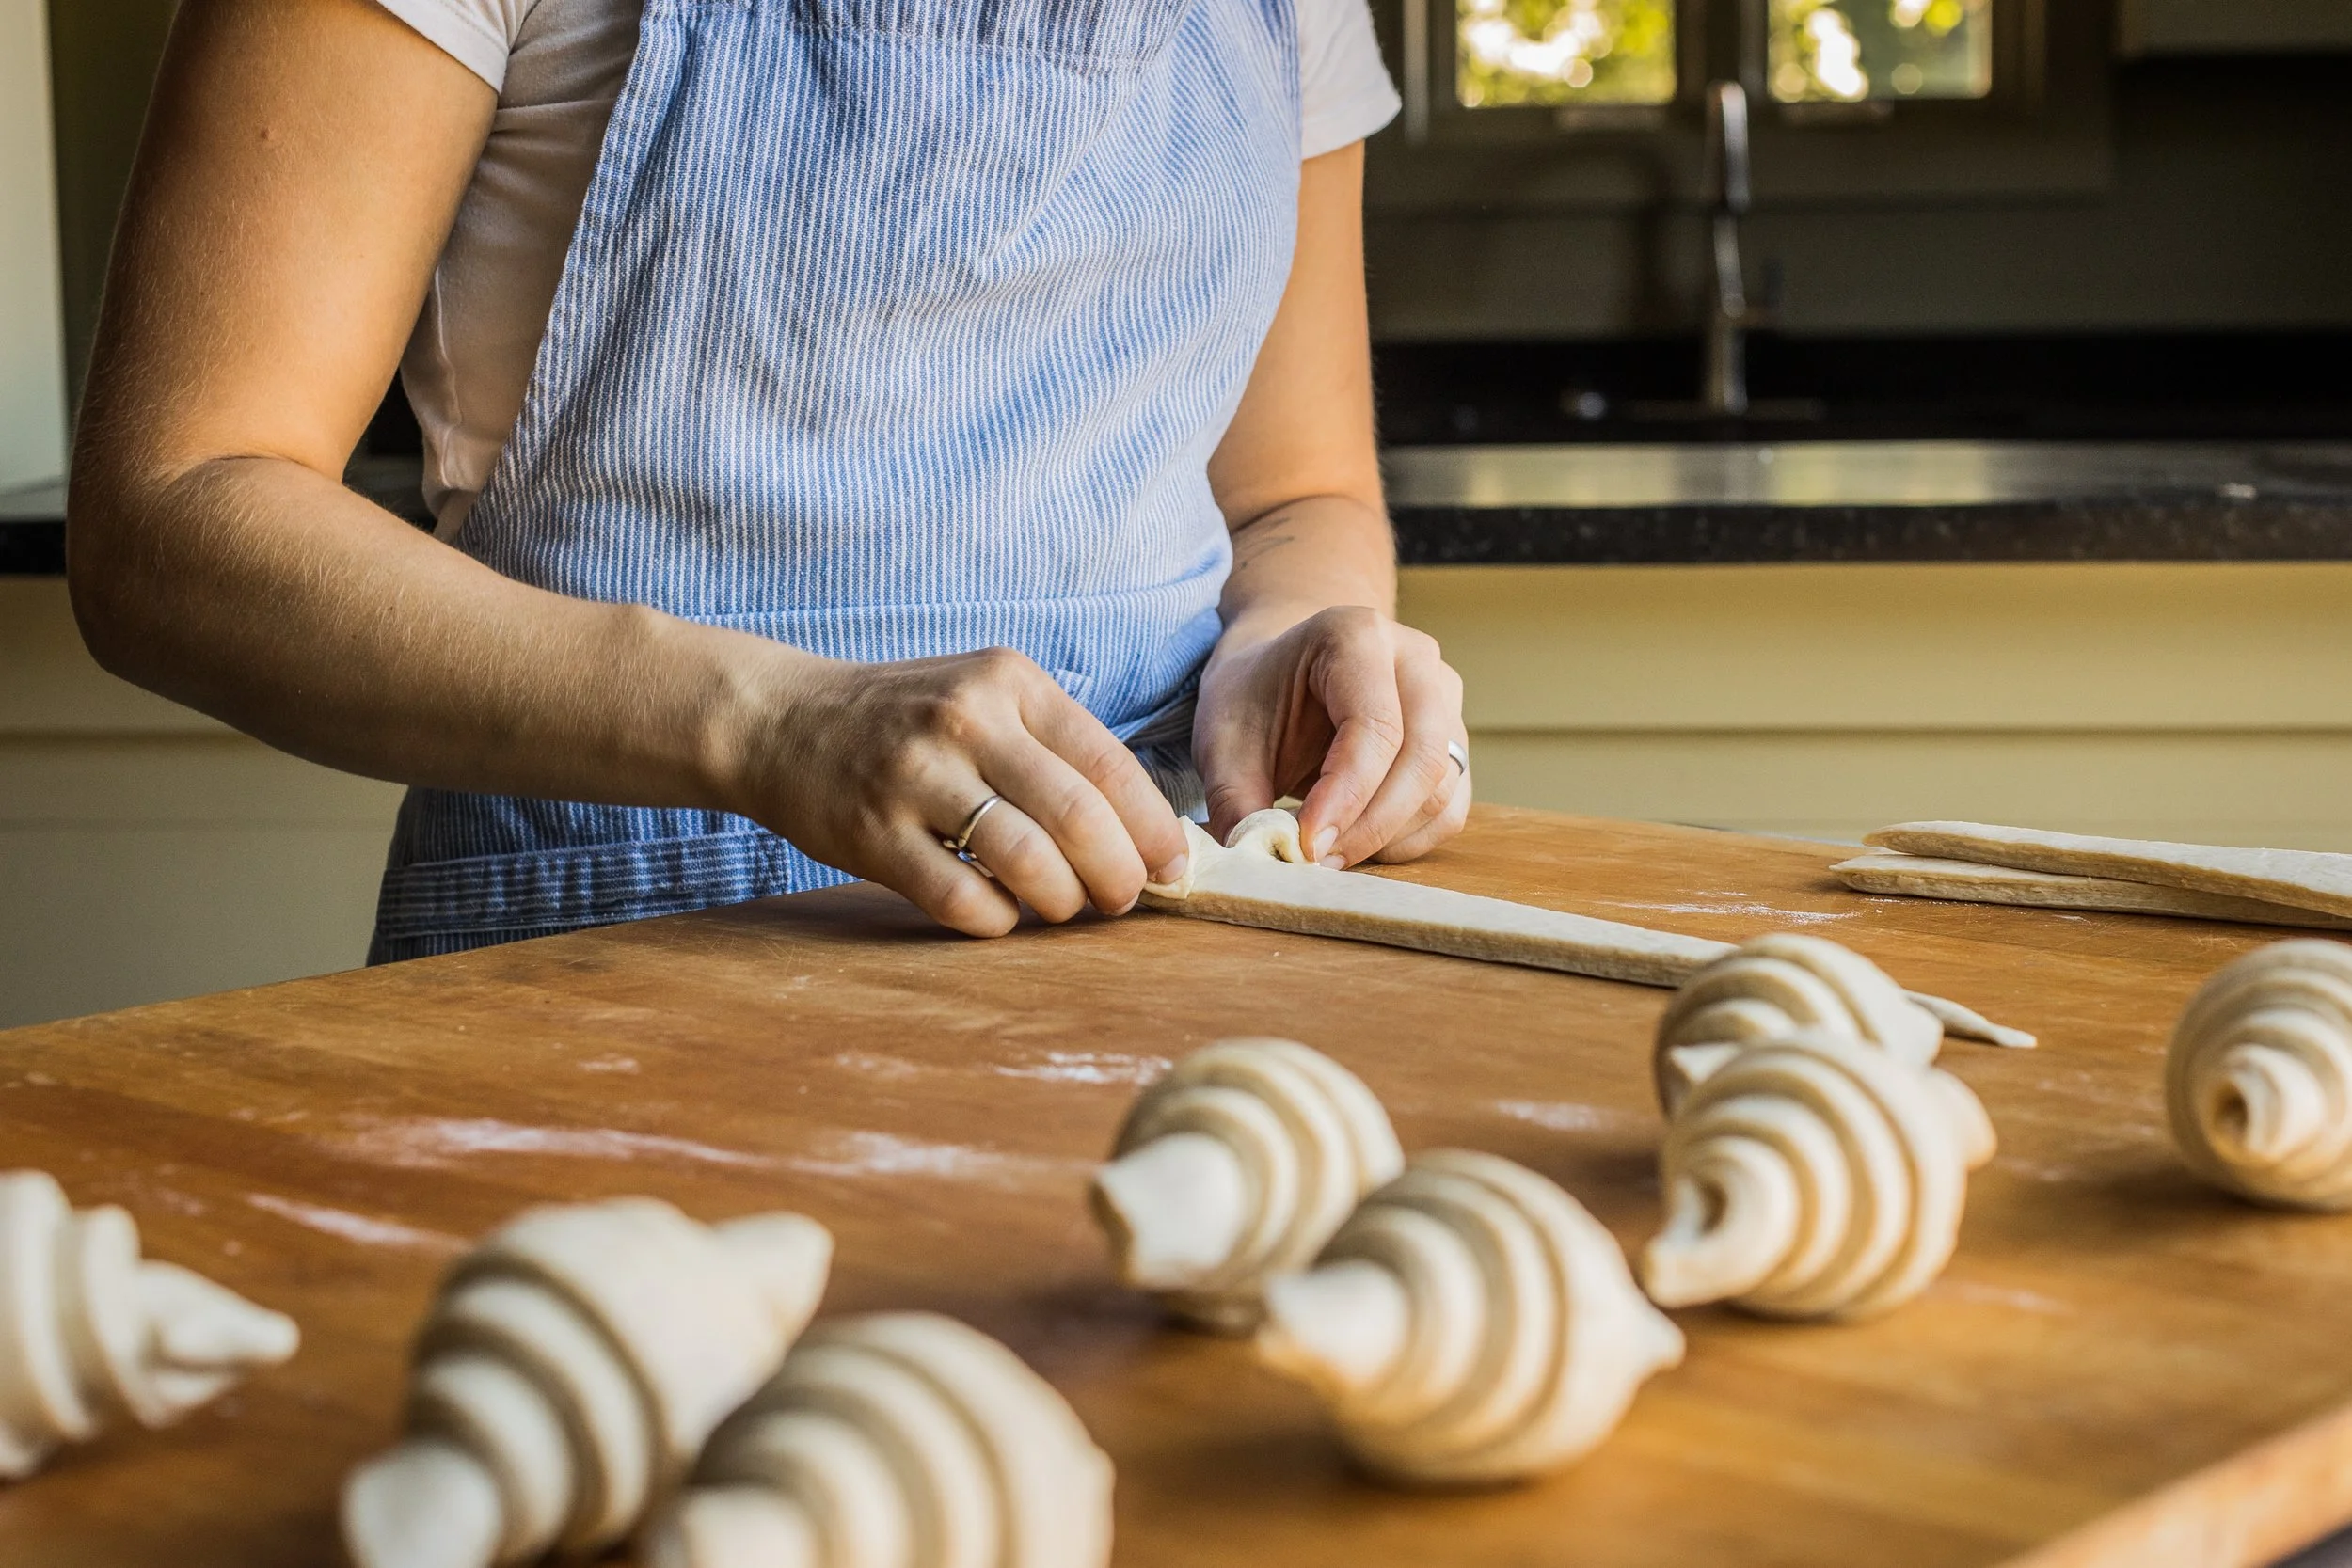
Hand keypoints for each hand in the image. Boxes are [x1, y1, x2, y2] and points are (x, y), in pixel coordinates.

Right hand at [728, 646, 1190, 936]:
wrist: (782, 721)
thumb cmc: (907, 721)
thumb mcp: (986, 698)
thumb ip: (1058, 750)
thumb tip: (1146, 831)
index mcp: (1009, 682)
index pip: (1108, 762)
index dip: (1152, 826)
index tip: (1172, 866)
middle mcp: (966, 720)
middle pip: (1078, 817)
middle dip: (1119, 874)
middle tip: (1123, 900)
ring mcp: (915, 777)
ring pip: (1027, 861)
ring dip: (1062, 901)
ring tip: (1063, 907)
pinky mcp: (873, 834)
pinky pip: (961, 898)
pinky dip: (997, 919)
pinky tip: (999, 912)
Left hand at [1193, 605, 1468, 867]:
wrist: (1280, 674)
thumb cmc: (1253, 697)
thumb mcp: (1223, 742)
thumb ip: (1236, 801)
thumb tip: (1263, 860)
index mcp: (1356, 636)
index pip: (1375, 724)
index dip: (1346, 794)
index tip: (1306, 844)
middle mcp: (1415, 659)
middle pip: (1423, 758)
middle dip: (1370, 825)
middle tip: (1317, 861)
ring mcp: (1445, 700)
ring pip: (1441, 788)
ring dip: (1386, 837)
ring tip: (1327, 852)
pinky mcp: (1453, 743)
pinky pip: (1448, 808)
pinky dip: (1406, 840)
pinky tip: (1357, 843)